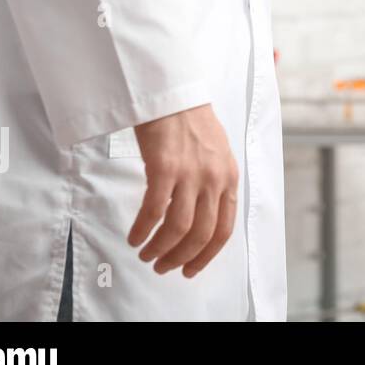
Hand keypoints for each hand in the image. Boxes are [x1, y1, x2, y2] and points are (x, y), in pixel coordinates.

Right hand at [127, 103, 239, 278]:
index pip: (224, 228)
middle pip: (201, 234)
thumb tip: (200, 216)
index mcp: (229, 178)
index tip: (191, 269)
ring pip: (179, 228)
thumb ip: (213, 183)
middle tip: (163, 267)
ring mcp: (191, 174)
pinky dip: (143, 229)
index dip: (207, 255)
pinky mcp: (166, 168)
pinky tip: (135, 236)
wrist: (173, 95)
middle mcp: (214, 179)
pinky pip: (154, 211)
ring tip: (146, 254)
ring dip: (161, 248)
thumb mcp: (216, 154)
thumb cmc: (190, 123)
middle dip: (181, 257)